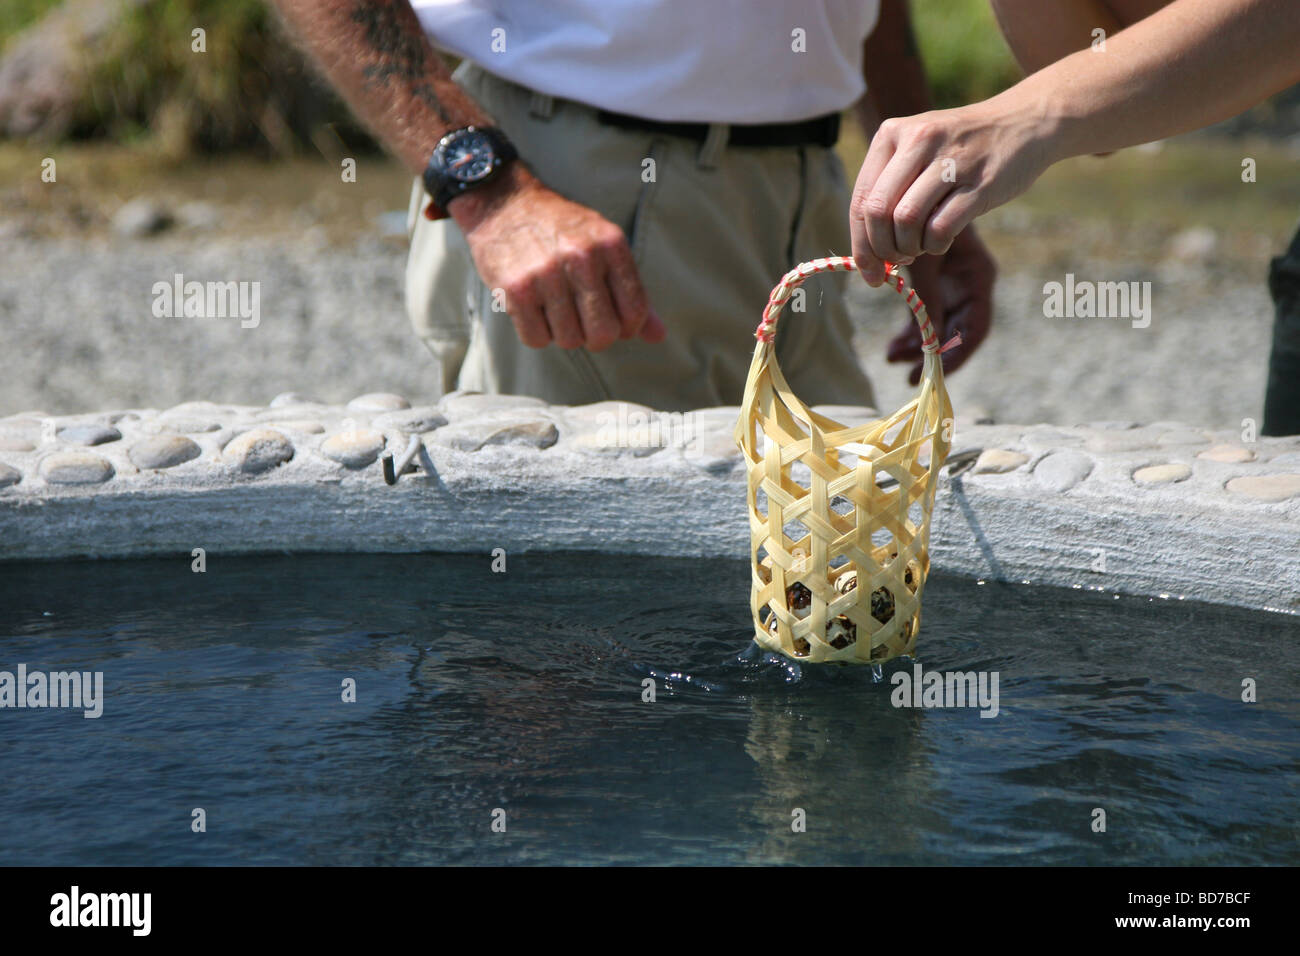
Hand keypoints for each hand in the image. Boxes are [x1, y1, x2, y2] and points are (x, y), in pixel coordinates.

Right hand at [453, 167, 665, 349]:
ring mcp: (546, 274)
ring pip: (569, 341)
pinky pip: (536, 339)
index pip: (636, 311)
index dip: (627, 327)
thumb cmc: (560, 230)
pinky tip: (534, 311)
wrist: (503, 203)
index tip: (613, 320)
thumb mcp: (603, 246)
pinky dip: (537, 334)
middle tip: (583, 322)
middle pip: (603, 334)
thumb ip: (631, 291)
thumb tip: (658, 336)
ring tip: (555, 310)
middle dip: (595, 337)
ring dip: (563, 334)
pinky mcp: (515, 289)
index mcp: (611, 244)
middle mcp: (581, 257)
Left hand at [849, 97, 1054, 285]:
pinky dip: (935, 245)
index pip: (861, 199)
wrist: (1024, 121)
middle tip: (895, 262)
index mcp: (892, 133)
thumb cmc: (960, 148)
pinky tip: (940, 242)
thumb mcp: (918, 150)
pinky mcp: (981, 182)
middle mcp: (918, 140)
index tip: (868, 271)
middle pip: (878, 212)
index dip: (859, 244)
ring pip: (906, 220)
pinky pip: (941, 226)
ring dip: (909, 248)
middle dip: (881, 249)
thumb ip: (889, 190)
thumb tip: (868, 253)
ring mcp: (951, 159)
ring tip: (919, 248)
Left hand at [886, 227, 995, 384]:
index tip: (933, 372)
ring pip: (938, 330)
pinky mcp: (936, 286)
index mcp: (979, 277)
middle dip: (928, 353)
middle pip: (955, 334)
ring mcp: (953, 287)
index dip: (957, 355)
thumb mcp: (927, 257)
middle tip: (899, 362)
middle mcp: (970, 286)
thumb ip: (926, 294)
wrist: (924, 185)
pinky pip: (926, 319)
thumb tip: (923, 340)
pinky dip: (911, 332)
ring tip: (891, 355)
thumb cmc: (929, 213)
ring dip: (917, 345)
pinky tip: (894, 345)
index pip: (976, 329)